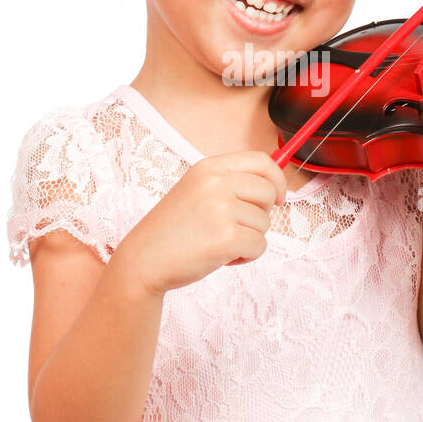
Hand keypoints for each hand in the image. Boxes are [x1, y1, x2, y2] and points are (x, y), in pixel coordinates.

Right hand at [113, 151, 286, 295]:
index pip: (261, 161)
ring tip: (218, 243)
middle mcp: (217, 182)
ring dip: (248, 239)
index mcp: (210, 167)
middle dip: (260, 215)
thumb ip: (230, 184)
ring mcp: (222, 209)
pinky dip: (245, 257)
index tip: (279, 197)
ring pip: (265, 224)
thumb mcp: (196, 191)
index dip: (277, 179)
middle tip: (234, 227)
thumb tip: (275, 190)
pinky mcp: (226, 237)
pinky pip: (259, 246)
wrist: (143, 260)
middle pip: (269, 193)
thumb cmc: (171, 231)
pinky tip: (220, 257)